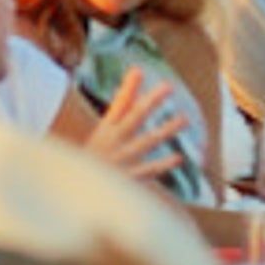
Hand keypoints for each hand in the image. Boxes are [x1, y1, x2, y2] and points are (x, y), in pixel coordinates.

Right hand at [87, 61, 205, 183]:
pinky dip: (161, 165)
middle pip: (133, 118)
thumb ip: (122, 104)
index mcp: (105, 130)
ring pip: (146, 142)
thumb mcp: (105, 130)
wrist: (79, 194)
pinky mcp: (126, 180)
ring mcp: (120, 161)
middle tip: (168, 86)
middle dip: (150, 102)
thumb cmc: (96, 158)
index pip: (118, 105)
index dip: (129, 88)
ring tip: (185, 118)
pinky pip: (147, 171)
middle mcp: (112, 143)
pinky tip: (178, 158)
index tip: (138, 70)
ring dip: (166, 130)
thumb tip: (135, 73)